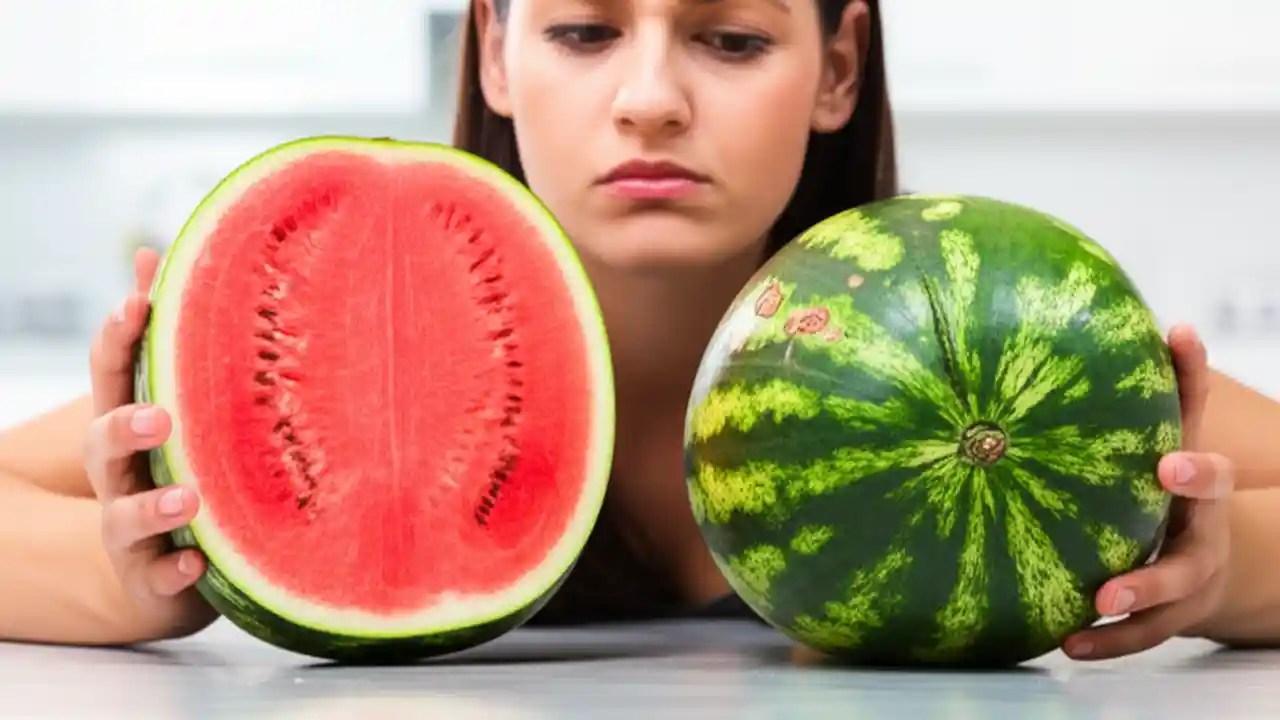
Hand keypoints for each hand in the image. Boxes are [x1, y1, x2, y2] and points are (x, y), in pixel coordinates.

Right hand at [83, 247, 217, 638]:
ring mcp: (131, 531)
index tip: (138, 303)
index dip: (117, 339)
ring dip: (154, 506)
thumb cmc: (174, 465)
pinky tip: (199, 562)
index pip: (111, 376)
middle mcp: (120, 475)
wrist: (170, 566)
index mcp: (126, 424)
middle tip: (160, 416)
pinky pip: (159, 578)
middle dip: (125, 428)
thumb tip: (150, 252)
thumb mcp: (169, 399)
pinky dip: (175, 571)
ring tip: (190, 498)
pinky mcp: (154, 578)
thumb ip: (161, 334)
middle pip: (102, 446)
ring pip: (126, 518)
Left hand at [1064, 324, 1231, 659]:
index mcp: (1202, 492)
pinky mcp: (1166, 618)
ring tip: (1096, 605)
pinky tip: (1066, 643)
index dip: (1195, 473)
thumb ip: (1180, 386)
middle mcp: (1201, 539)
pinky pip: (1139, 637)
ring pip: (1168, 601)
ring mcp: (1187, 583)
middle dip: (1159, 564)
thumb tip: (1171, 319)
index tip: (1168, 465)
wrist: (1218, 558)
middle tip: (1123, 563)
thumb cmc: (1179, 482)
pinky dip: (1104, 642)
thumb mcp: (1182, 435)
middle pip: (1192, 553)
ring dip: (1135, 603)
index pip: (1210, 478)